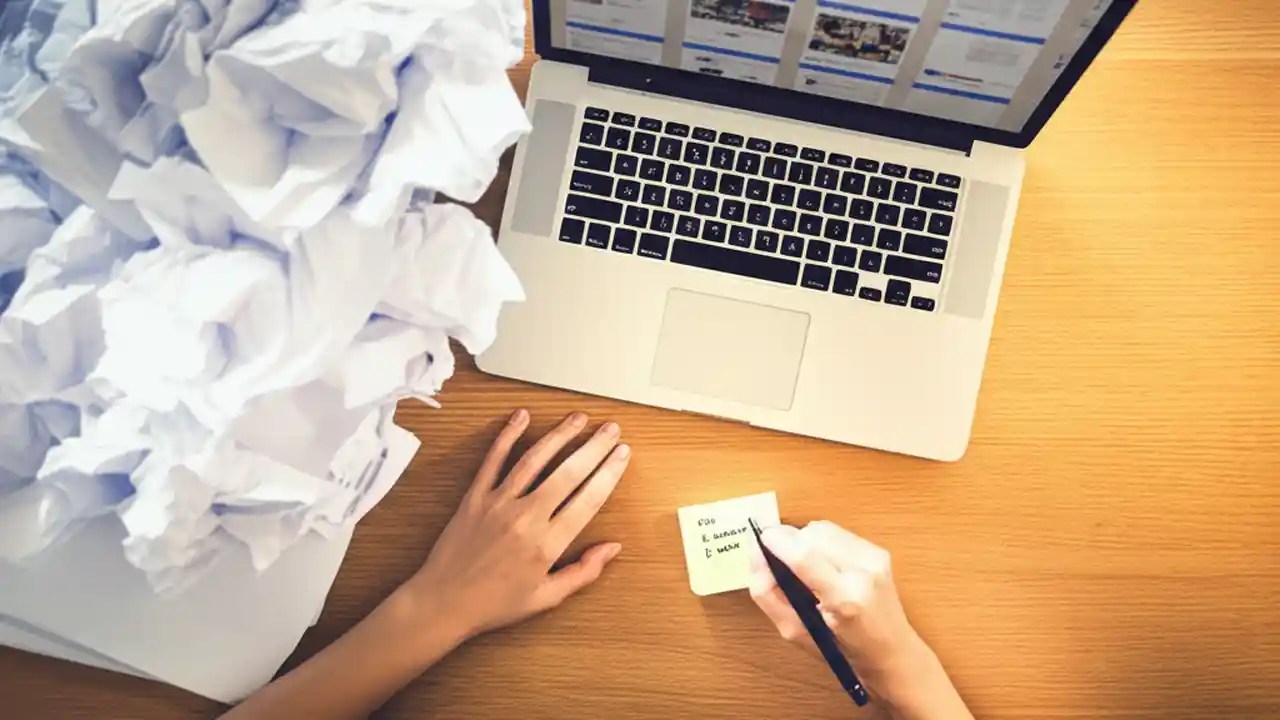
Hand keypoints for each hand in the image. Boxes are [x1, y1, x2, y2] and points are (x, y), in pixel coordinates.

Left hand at [400, 409, 629, 643]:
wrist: (444, 602)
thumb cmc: (495, 604)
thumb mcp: (547, 597)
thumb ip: (583, 572)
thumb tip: (612, 548)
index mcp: (547, 545)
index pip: (588, 499)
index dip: (609, 473)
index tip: (622, 454)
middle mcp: (526, 519)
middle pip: (568, 473)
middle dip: (594, 447)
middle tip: (611, 429)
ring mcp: (499, 504)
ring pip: (535, 460)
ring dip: (559, 435)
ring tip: (579, 418)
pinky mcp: (475, 497)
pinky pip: (494, 460)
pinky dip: (507, 436)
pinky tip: (521, 417)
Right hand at [747, 521, 930, 699]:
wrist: (891, 651)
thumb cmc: (843, 649)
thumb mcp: (795, 633)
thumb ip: (768, 595)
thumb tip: (755, 556)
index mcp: (844, 600)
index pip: (803, 556)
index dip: (776, 541)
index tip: (760, 540)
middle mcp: (864, 574)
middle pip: (811, 535)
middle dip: (788, 542)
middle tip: (779, 561)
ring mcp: (874, 559)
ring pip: (822, 528)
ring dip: (804, 540)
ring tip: (804, 565)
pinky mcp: (879, 551)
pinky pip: (837, 532)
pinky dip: (822, 542)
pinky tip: (823, 563)